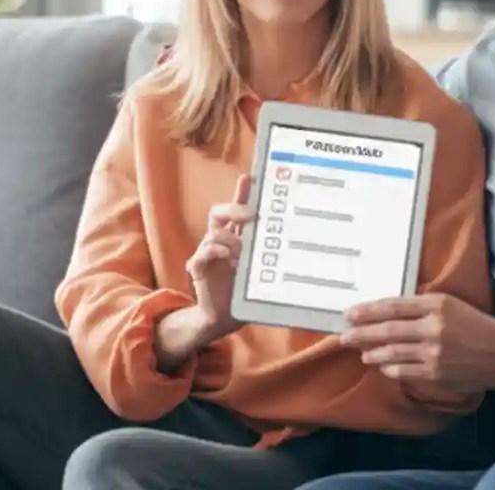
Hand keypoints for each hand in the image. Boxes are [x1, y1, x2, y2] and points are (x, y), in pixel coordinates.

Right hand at [185, 174, 254, 341]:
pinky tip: (226, 255)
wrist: (224, 317)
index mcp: (235, 236)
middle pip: (220, 212)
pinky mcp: (198, 267)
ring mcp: (208, 252)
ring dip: (230, 238)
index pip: (238, 208)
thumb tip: (296, 238)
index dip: (242, 192)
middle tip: (251, 213)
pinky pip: (202, 252)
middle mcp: (220, 240)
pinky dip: (214, 250)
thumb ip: (270, 254)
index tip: (250, 178)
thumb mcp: (262, 270)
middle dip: (234, 208)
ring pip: (214, 231)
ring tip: (242, 251)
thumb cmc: (245, 291)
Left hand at [341, 293, 494, 393]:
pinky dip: (390, 368)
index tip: (351, 314)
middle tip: (345, 336)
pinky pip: (404, 371)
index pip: (394, 307)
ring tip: (362, 353)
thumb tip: (387, 311)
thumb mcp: (450, 305)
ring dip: (373, 353)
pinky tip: (382, 366)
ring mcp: (434, 352)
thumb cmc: (476, 325)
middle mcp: (433, 327)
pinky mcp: (436, 373)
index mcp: (436, 305)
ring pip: (393, 352)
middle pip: (388, 330)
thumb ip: (421, 306)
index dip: (368, 311)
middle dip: (362, 333)